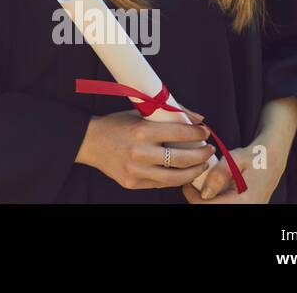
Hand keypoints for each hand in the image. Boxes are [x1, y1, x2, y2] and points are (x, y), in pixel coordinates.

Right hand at [75, 109, 215, 190]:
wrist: (88, 142)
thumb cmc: (114, 125)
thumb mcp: (138, 113)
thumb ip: (168, 114)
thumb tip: (198, 118)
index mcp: (141, 131)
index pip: (179, 133)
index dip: (197, 133)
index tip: (205, 131)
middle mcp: (139, 153)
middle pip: (182, 158)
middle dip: (201, 154)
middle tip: (208, 149)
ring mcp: (136, 171)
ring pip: (175, 177)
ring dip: (193, 171)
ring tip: (201, 164)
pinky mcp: (132, 183)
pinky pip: (161, 184)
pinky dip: (175, 178)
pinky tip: (181, 171)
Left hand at [183, 143, 282, 203]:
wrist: (272, 159)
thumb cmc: (255, 156)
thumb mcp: (236, 159)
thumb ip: (219, 174)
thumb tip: (204, 193)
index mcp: (245, 202)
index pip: (208, 206)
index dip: (192, 196)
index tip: (187, 183)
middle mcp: (247, 209)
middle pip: (211, 209)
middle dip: (198, 198)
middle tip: (192, 183)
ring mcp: (247, 209)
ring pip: (217, 207)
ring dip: (207, 199)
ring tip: (203, 183)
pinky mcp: (245, 207)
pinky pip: (225, 205)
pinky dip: (216, 198)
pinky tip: (214, 187)